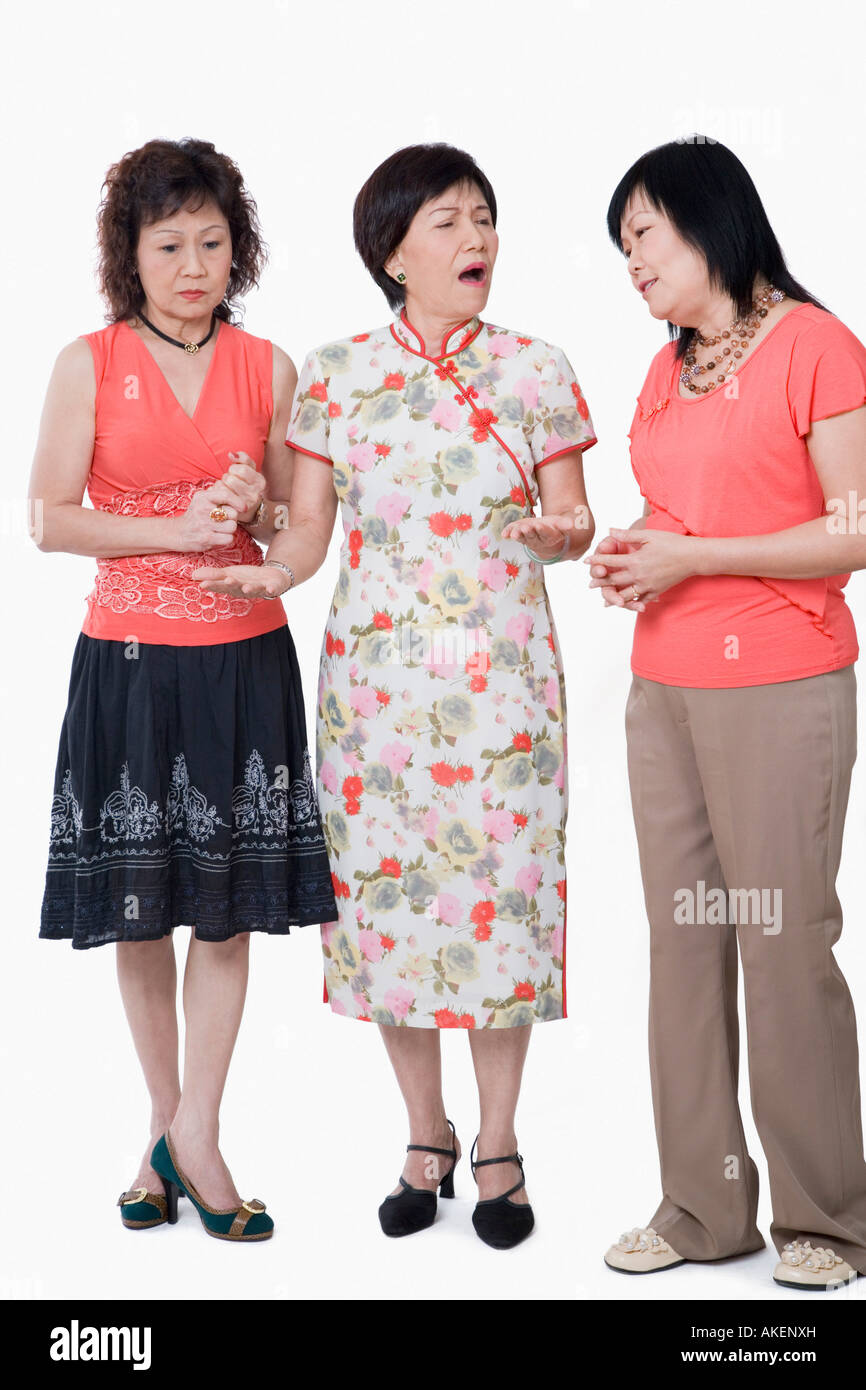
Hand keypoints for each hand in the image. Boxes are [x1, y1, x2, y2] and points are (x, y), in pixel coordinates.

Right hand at [171, 484, 239, 552]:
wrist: (177, 532)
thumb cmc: (195, 516)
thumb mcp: (202, 500)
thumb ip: (218, 497)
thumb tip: (240, 502)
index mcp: (203, 497)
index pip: (226, 495)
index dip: (238, 502)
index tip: (243, 508)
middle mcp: (202, 509)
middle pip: (233, 513)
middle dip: (232, 518)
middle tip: (223, 521)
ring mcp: (204, 524)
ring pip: (232, 527)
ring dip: (229, 530)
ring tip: (220, 529)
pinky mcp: (206, 538)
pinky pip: (228, 538)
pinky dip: (226, 539)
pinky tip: (218, 537)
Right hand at [193, 563, 291, 599]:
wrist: (270, 578)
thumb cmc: (246, 578)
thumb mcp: (228, 574)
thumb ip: (212, 575)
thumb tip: (193, 574)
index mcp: (232, 588)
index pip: (220, 586)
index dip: (213, 585)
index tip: (203, 584)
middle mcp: (244, 591)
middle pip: (236, 588)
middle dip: (231, 585)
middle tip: (226, 580)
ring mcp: (258, 590)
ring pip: (253, 590)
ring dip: (249, 589)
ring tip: (246, 586)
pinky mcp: (272, 587)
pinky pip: (272, 589)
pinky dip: (271, 589)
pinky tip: (270, 588)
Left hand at [216, 452, 265, 524]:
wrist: (248, 507)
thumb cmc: (246, 484)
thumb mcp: (249, 469)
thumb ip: (243, 458)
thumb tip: (231, 454)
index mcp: (260, 481)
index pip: (241, 469)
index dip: (234, 469)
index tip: (236, 473)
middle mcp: (255, 494)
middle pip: (230, 479)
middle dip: (227, 478)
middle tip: (230, 482)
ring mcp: (245, 505)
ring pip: (223, 489)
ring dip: (221, 486)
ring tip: (226, 488)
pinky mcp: (234, 512)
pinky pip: (220, 498)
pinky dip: (217, 494)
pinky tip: (222, 496)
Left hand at [501, 509, 577, 559]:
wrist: (546, 541)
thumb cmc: (554, 530)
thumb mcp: (561, 526)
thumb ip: (564, 525)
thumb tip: (572, 524)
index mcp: (550, 537)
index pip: (546, 534)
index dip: (542, 530)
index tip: (539, 526)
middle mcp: (538, 540)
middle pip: (533, 537)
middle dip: (529, 532)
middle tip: (525, 528)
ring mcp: (527, 538)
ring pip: (522, 538)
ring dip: (518, 535)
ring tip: (514, 534)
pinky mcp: (519, 535)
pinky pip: (513, 534)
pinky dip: (508, 533)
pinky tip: (504, 534)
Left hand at [583, 527, 700, 604]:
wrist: (693, 557)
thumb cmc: (672, 543)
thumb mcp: (649, 535)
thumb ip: (628, 534)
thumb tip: (610, 530)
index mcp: (635, 560)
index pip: (610, 561)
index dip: (596, 561)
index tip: (586, 561)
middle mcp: (639, 575)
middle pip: (614, 580)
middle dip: (601, 582)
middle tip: (590, 584)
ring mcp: (647, 586)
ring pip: (625, 594)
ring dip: (613, 597)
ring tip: (604, 600)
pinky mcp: (656, 591)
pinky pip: (641, 600)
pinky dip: (633, 603)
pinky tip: (627, 605)